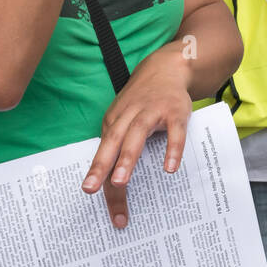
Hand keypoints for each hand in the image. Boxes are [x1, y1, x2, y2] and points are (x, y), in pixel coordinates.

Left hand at [81, 45, 192, 227]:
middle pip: (113, 142)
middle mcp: (129, 115)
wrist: (166, 68)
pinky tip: (169, 168)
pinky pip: (174, 132)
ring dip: (127, 158)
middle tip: (91, 190)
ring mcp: (152, 111)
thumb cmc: (143, 101)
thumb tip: (114, 185)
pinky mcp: (175, 111)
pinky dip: (172, 149)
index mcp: (114, 121)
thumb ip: (120, 146)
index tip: (91, 198)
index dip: (97, 177)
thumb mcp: (125, 119)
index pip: (104, 153)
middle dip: (101, 166)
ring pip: (136, 135)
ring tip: (120, 182)